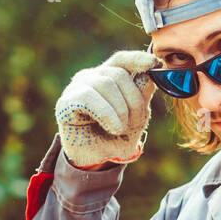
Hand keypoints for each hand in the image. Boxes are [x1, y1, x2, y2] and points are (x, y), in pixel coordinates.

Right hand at [55, 50, 159, 169]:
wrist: (94, 160)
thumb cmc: (114, 136)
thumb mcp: (136, 117)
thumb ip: (142, 96)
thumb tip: (150, 75)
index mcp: (107, 77)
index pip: (122, 60)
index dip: (138, 59)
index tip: (155, 64)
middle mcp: (90, 77)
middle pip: (119, 74)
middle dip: (134, 100)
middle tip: (135, 123)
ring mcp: (76, 88)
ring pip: (105, 83)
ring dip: (121, 110)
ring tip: (121, 129)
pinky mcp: (65, 102)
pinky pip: (88, 97)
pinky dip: (106, 113)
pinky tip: (113, 127)